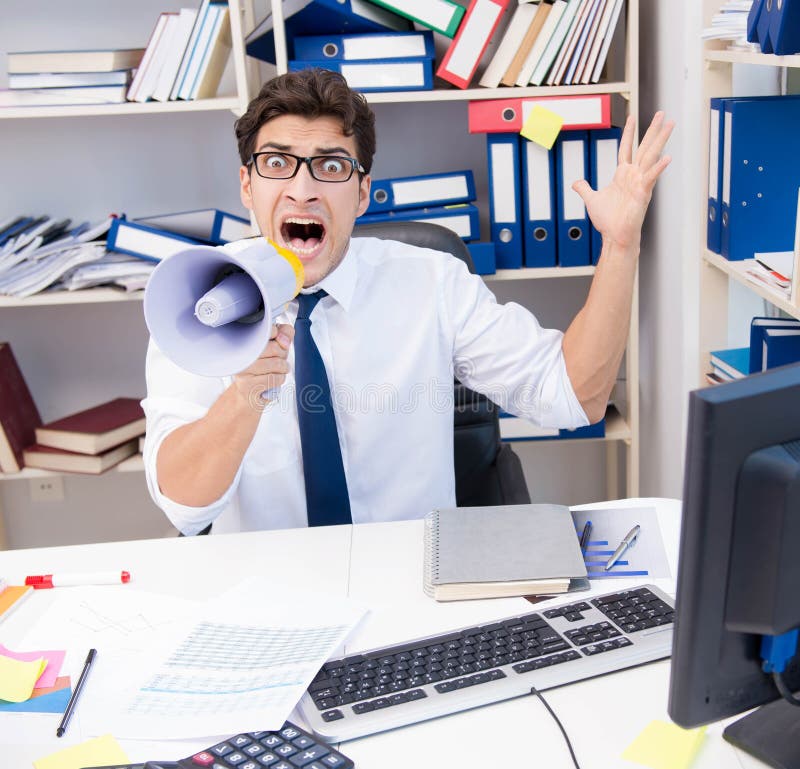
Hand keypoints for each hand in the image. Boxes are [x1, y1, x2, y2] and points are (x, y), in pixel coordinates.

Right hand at [233, 323, 293, 406]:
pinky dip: (279, 380)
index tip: (276, 342)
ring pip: (277, 364)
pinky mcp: (247, 385)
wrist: (248, 392)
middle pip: (276, 348)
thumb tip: (284, 339)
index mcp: (246, 338)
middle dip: (283, 355)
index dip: (280, 337)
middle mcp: (241, 352)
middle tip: (276, 360)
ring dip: (282, 369)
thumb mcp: (276, 346)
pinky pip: (275, 378)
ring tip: (275, 370)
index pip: (270, 330)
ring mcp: (242, 369)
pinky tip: (271, 380)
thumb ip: (284, 334)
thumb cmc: (263, 367)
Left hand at [573, 112, 673, 249]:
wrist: (614, 236)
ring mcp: (640, 182)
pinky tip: (667, 157)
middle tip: (662, 113)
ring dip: (661, 140)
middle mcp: (633, 175)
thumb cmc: (607, 221)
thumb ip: (584, 188)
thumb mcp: (591, 199)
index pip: (626, 148)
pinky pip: (651, 177)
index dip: (628, 132)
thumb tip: (576, 183)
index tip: (631, 117)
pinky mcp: (643, 193)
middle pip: (644, 147)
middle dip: (653, 129)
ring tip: (670, 125)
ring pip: (651, 156)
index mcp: (622, 174)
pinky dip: (658, 168)